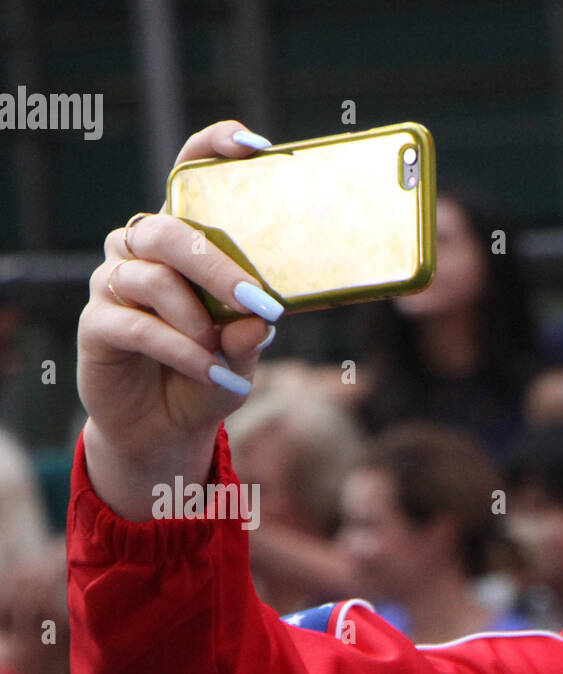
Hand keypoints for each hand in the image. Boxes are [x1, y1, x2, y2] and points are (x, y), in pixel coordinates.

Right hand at [76, 121, 280, 474]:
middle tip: (260, 303)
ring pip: (155, 277)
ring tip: (227, 358)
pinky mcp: (98, 323)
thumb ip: (251, 337)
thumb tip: (259, 320)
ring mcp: (115, 284)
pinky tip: (214, 373)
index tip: (257, 148)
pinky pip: (141, 326)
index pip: (188, 176)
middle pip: (171, 231)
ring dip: (199, 320)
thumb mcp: (242, 359)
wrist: (164, 430)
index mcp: (183, 244)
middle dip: (219, 266)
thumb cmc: (207, 378)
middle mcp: (142, 251)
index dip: (214, 149)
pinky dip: (184, 352)